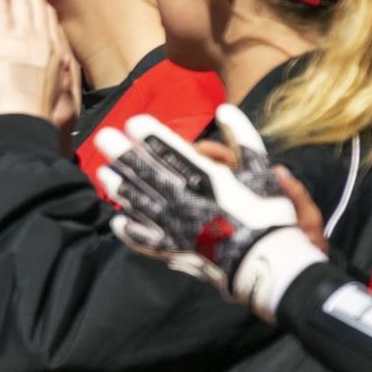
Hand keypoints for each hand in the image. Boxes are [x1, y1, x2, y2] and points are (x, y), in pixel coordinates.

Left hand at [0, 0, 77, 126]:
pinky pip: (0, 8)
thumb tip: (51, 68)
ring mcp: (27, 38)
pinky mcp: (8, 40)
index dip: (37, 2)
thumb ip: (47, 74)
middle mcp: (45, 41)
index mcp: (56, 54)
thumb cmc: (36, 114)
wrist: (28, 120)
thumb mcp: (49, 91)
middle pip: (37, 3)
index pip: (47, 20)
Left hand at [93, 104, 324, 319]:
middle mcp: (184, 200)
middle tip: (102, 137)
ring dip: (120, 187)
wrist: (267, 262)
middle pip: (147, 173)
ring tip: (103, 173)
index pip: (171, 151)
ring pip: (140, 203)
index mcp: (205, 178)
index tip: (132, 122)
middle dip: (123, 154)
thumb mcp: (262, 169)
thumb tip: (224, 109)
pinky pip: (144, 240)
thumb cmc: (268, 213)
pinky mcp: (173, 252)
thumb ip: (243, 136)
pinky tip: (117, 221)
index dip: (150, 136)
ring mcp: (175, 227)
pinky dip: (129, 230)